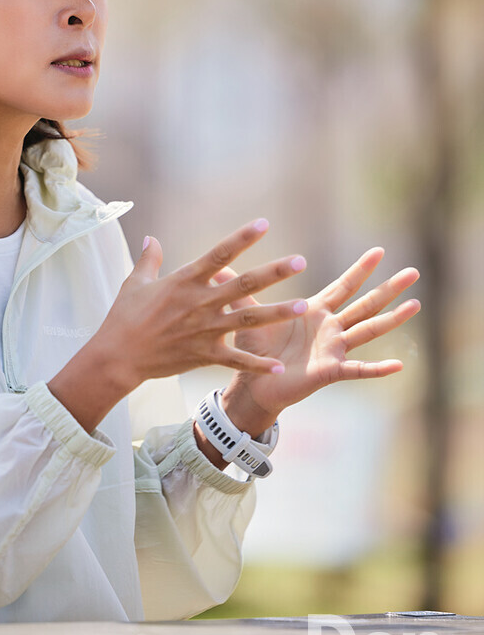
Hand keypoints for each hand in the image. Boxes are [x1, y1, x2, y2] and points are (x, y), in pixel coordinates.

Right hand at [48, 218, 308, 431]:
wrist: (117, 356)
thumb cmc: (123, 317)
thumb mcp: (135, 283)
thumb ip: (149, 259)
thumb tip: (151, 238)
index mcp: (185, 281)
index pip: (219, 254)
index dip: (242, 238)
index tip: (265, 223)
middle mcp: (200, 302)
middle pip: (244, 285)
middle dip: (274, 272)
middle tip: (301, 261)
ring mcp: (204, 330)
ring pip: (248, 320)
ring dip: (277, 314)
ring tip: (303, 306)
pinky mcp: (204, 355)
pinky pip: (236, 360)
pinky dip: (258, 365)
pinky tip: (280, 367)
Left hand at [217, 245, 420, 439]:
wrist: (252, 384)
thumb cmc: (254, 348)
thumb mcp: (250, 314)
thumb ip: (239, 289)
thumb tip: (218, 265)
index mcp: (315, 312)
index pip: (343, 286)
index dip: (361, 269)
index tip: (378, 250)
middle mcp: (330, 328)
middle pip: (365, 303)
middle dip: (388, 288)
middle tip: (413, 271)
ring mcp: (334, 349)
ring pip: (369, 331)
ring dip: (392, 319)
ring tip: (415, 305)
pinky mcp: (330, 371)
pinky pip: (358, 369)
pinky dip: (377, 368)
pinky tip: (399, 365)